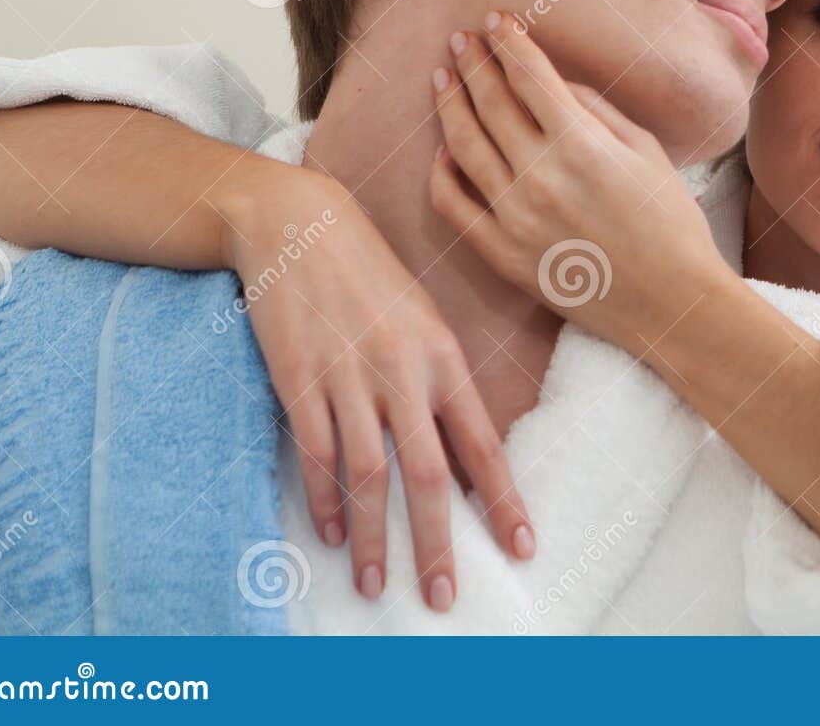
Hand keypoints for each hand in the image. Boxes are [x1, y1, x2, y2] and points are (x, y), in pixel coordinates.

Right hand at [217, 161, 534, 609]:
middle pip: (427, 475)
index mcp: (443, 356)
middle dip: (438, 545)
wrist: (300, 222)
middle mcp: (402, 372)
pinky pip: (316, 453)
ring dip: (373, 538)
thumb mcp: (423, 319)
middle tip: (444, 597)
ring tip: (377, 585)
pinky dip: (323, 500)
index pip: (483, 444)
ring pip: (367, 476)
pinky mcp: (297, 379)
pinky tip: (330, 533)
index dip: (504, 501)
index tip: (522, 548)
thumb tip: (462, 455)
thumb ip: (443, 383)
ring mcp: (347, 377)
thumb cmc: (371, 274)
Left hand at [427, 10, 727, 345]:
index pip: (530, 76)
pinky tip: (444, 147)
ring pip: (463, 145)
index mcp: (582, 145)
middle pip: (491, 103)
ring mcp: (514, 218)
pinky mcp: (501, 254)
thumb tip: (550, 81)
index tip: (497, 20)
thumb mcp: (646, 150)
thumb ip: (595, 107)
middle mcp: (540, 177)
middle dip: (475, 62)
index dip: (510, 42)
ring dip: (450, 103)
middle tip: (462, 38)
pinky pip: (453, 204)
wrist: (670, 303)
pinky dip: (442, 170)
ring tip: (443, 75)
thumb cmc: (669, 222)